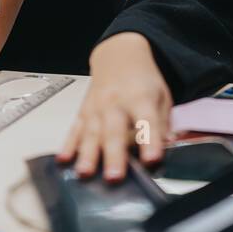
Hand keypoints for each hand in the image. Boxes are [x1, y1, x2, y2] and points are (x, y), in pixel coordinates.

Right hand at [57, 32, 172, 181]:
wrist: (118, 55)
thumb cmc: (142, 80)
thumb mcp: (162, 97)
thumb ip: (163, 125)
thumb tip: (168, 147)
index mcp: (140, 98)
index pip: (147, 122)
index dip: (150, 141)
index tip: (152, 159)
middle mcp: (116, 103)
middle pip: (114, 131)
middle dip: (113, 155)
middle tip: (114, 176)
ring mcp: (96, 108)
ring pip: (91, 133)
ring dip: (87, 155)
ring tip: (85, 173)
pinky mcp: (83, 113)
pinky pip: (74, 131)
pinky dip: (68, 146)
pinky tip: (63, 159)